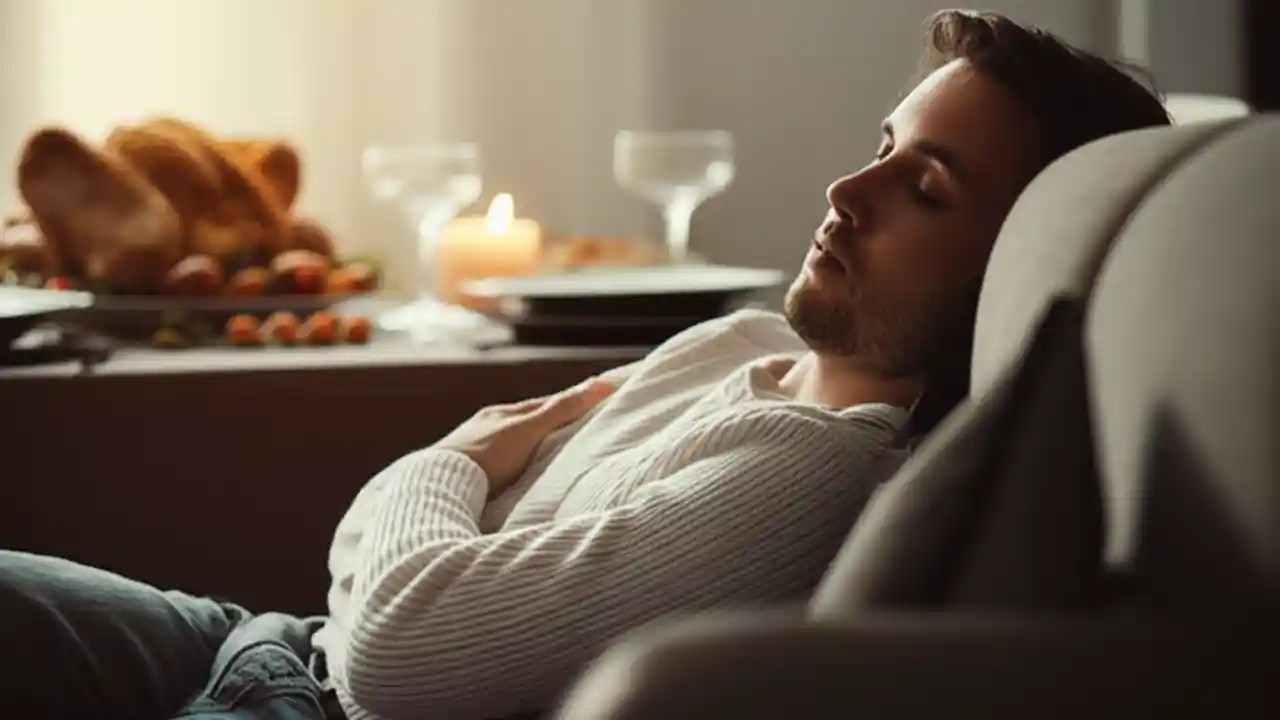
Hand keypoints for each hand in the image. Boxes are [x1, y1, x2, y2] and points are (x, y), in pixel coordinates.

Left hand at [434, 378, 617, 497]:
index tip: (593, 403)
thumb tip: (600, 385)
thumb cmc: (485, 456)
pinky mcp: (463, 476)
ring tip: (548, 461)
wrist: (437, 487)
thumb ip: (561, 410)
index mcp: (501, 413)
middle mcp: (484, 428)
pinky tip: (513, 481)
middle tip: (575, 433)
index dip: (570, 403)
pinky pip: (494, 467)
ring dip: (527, 449)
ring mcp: (471, 451)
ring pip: (508, 445)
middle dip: (548, 426)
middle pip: (524, 424)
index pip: (543, 404)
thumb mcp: (529, 430)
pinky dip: (509, 468)